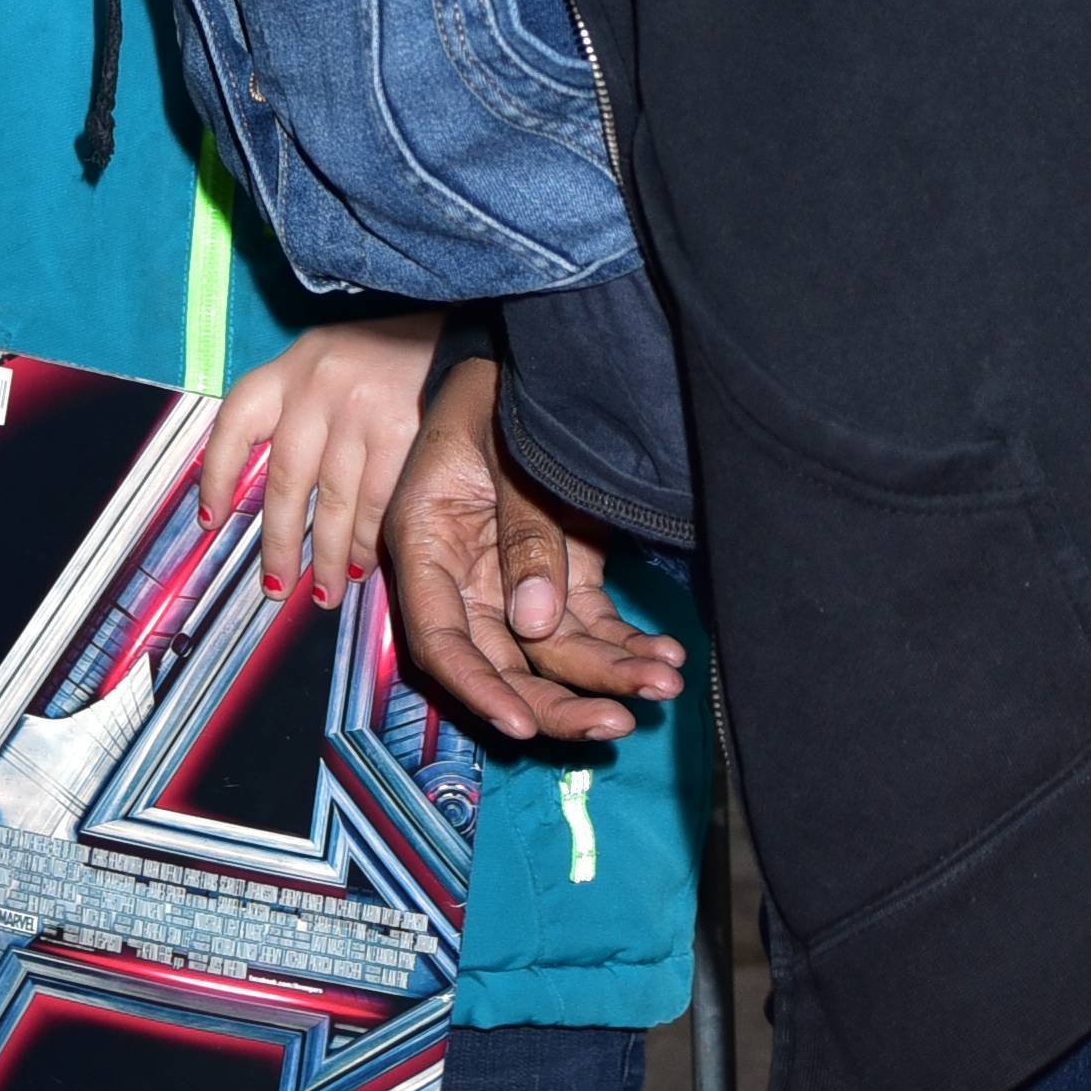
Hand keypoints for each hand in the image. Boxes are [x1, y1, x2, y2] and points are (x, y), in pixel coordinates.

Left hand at [202, 310, 440, 601]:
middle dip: (278, 544)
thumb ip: (296, 412)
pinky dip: (367, 543)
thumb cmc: (386, 360)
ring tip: (325, 590)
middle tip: (276, 587)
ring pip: (331, 502)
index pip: (236, 422)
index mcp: (291, 366)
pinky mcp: (401, 432)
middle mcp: (317, 385)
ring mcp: (359, 409)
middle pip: (284, 480)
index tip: (211, 520)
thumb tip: (271, 496)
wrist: (460, 336)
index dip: (217, 475)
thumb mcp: (327, 364)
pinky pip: (374, 505)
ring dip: (326, 557)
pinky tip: (362, 564)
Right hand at [378, 359, 685, 749]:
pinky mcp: (564, 576)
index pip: (439, 639)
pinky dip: (626, 648)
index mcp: (427, 546)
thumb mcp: (497, 451)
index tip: (521, 725)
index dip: (476, 688)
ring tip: (662, 684)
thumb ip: (520, 531)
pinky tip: (664, 659)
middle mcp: (467, 579)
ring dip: (606, 678)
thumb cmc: (491, 397)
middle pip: (503, 664)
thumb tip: (535, 623)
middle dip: (557, 705)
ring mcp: (516, 582)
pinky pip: (592, 628)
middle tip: (617, 726)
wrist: (527, 364)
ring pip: (554, 656)